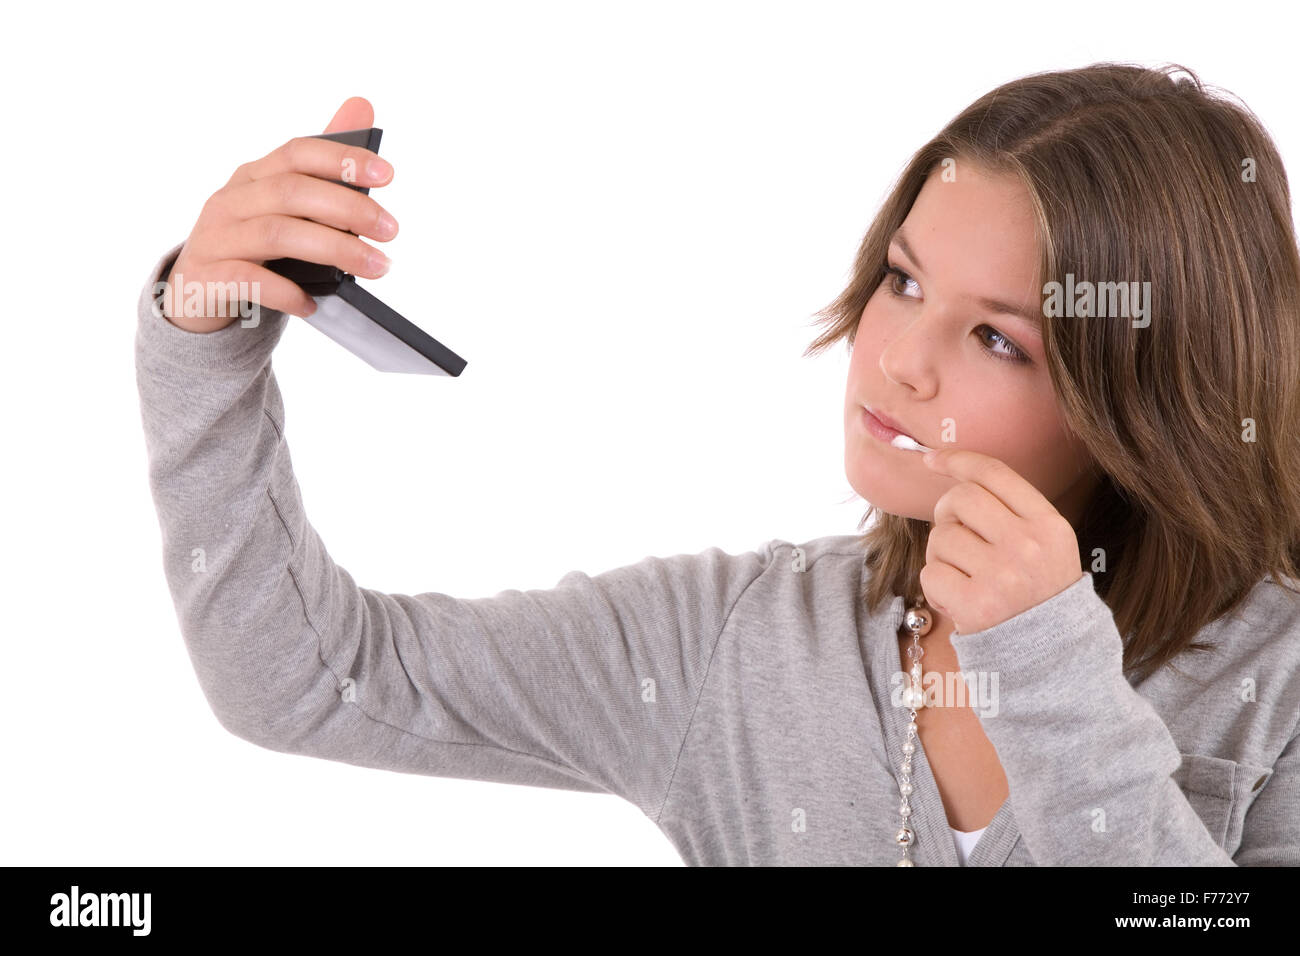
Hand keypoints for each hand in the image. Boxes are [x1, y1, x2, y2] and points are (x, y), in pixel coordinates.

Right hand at [160, 96, 397, 332]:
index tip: (387, 174)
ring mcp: (215, 238)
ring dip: (333, 250)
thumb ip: (323, 164)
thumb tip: (361, 105)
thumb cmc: (254, 246)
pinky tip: (312, 303)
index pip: (296, 154)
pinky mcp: (207, 278)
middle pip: (291, 192)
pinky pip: (248, 280)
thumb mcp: (286, 206)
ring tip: (375, 267)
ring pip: (275, 234)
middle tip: (390, 229)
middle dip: (347, 208)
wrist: (197, 294)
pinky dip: (285, 292)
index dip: (340, 159)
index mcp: (254, 177)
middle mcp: (231, 200)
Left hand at [918, 448, 1082, 634]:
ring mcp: (1001, 576)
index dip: (957, 460)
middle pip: (960, 498)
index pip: (994, 474)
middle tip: (957, 538)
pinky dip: (936, 587)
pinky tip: (958, 600)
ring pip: (940, 537)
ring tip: (964, 576)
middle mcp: (1028, 546)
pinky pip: (930, 574)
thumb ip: (1010, 510)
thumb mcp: (1046, 545)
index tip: (931, 459)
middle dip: (947, 514)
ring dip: (941, 555)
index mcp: (1049, 525)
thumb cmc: (1037, 593)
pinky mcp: (975, 605)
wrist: (1052, 657)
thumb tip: (952, 471)